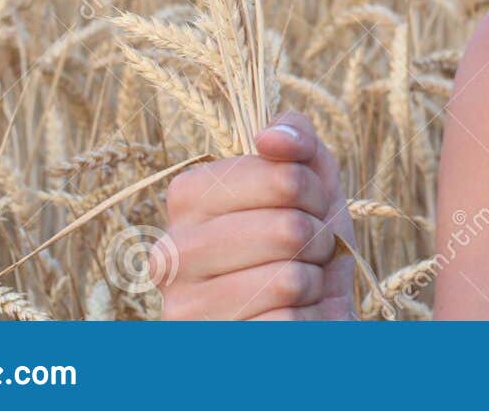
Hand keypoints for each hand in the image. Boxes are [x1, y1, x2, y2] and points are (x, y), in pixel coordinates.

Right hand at [154, 111, 358, 319]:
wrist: (312, 320)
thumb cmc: (307, 245)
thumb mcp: (313, 180)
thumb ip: (296, 139)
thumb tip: (268, 138)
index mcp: (188, 198)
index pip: (281, 176)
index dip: (312, 192)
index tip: (305, 206)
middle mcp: (171, 255)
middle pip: (287, 230)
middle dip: (316, 242)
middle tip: (305, 253)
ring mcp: (184, 311)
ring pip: (288, 280)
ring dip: (313, 285)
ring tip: (297, 289)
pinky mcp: (210, 350)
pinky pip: (288, 327)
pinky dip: (308, 324)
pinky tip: (289, 323)